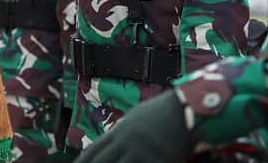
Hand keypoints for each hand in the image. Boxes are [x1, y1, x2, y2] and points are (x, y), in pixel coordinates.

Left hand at [74, 91, 192, 162]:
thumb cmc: (163, 111)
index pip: (93, 151)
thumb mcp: (136, 117)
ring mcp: (141, 154)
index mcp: (119, 132)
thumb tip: (113, 137)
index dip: (81, 162)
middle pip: (101, 162)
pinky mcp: (158, 162)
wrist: (186, 110)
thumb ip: (122, 130)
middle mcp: (126, 144)